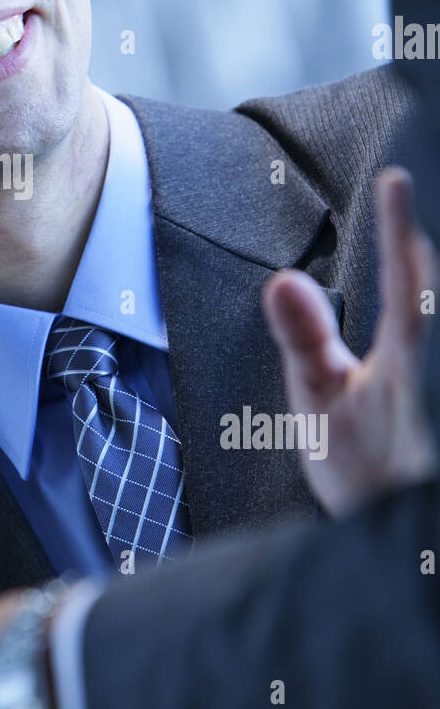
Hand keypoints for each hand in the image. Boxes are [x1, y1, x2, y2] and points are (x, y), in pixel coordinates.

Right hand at [262, 166, 437, 516]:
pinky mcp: (433, 387)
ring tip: (411, 230)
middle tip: (410, 184)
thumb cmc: (361, 470)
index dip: (397, 227)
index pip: (404, 281)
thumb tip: (284, 280)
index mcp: (404, 360)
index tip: (394, 178)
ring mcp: (436, 371)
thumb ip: (304, 340)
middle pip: (435, 285)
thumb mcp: (318, 409)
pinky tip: (420, 289)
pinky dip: (424, 298)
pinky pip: (431, 326)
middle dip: (420, 240)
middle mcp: (433, 359)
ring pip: (437, 305)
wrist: (401, 529)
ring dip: (423, 270)